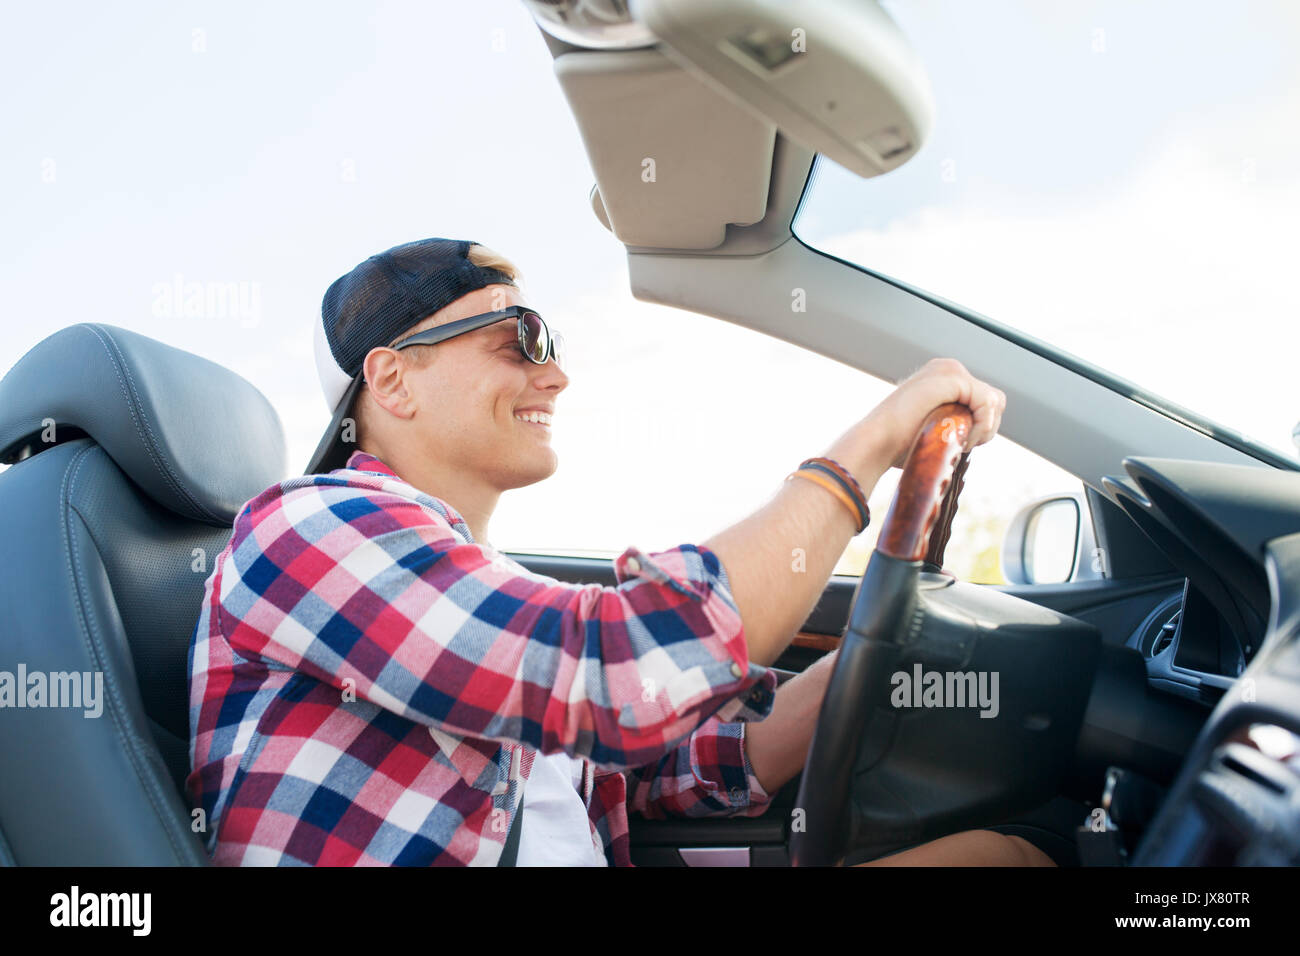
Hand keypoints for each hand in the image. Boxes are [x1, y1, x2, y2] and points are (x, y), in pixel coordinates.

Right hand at [867, 358, 1005, 467]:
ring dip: (982, 429)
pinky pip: (987, 402)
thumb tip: (974, 432)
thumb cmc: (899, 443)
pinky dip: (980, 425)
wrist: (877, 442)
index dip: (981, 427)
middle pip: (995, 400)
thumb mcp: (934, 427)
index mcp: (943, 377)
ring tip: (958, 441)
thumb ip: (955, 421)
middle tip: (960, 443)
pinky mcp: (952, 378)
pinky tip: (960, 438)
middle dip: (985, 427)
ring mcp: (950, 370)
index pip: (986, 401)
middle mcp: (948, 368)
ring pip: (995, 401)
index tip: (960, 443)